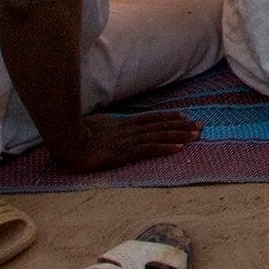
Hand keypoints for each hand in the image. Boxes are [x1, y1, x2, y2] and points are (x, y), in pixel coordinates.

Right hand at [47, 110, 201, 170]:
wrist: (67, 140)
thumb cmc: (73, 134)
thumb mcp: (91, 125)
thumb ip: (101, 124)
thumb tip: (101, 122)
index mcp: (122, 124)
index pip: (151, 119)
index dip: (169, 118)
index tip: (184, 116)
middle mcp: (129, 129)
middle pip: (161, 126)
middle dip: (182, 126)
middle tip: (201, 125)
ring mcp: (128, 140)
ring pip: (160, 136)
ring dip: (181, 136)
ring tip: (198, 135)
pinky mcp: (125, 152)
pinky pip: (150, 149)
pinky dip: (166, 148)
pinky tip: (180, 148)